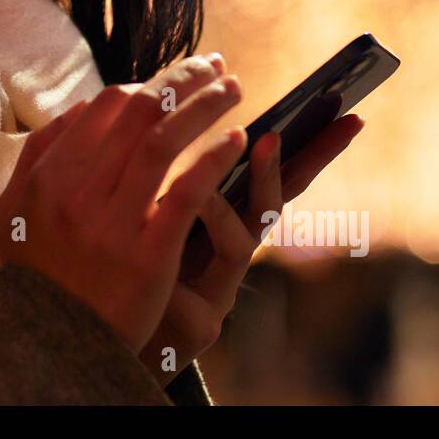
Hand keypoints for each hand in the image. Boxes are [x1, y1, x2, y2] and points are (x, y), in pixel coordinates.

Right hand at [0, 53, 248, 354]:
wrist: (52, 346)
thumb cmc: (40, 274)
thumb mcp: (16, 210)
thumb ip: (38, 154)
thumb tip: (78, 108)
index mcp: (50, 174)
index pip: (107, 105)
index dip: (149, 84)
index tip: (177, 80)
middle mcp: (77, 190)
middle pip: (140, 112)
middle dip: (184, 79)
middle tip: (217, 66)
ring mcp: (112, 221)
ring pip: (163, 141)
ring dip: (203, 105)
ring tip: (234, 89)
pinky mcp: (147, 254)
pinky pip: (185, 193)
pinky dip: (213, 158)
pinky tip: (236, 140)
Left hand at [140, 85, 365, 385]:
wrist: (94, 342)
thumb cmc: (117, 268)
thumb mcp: (134, 204)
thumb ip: (150, 162)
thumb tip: (157, 95)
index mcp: (212, 211)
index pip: (262, 166)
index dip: (301, 137)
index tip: (340, 102)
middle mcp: (226, 242)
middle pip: (283, 192)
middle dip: (317, 156)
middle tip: (345, 119)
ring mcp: (221, 279)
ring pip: (256, 224)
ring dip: (265, 178)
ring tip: (265, 139)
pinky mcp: (207, 314)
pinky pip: (219, 260)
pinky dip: (215, 220)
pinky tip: (202, 192)